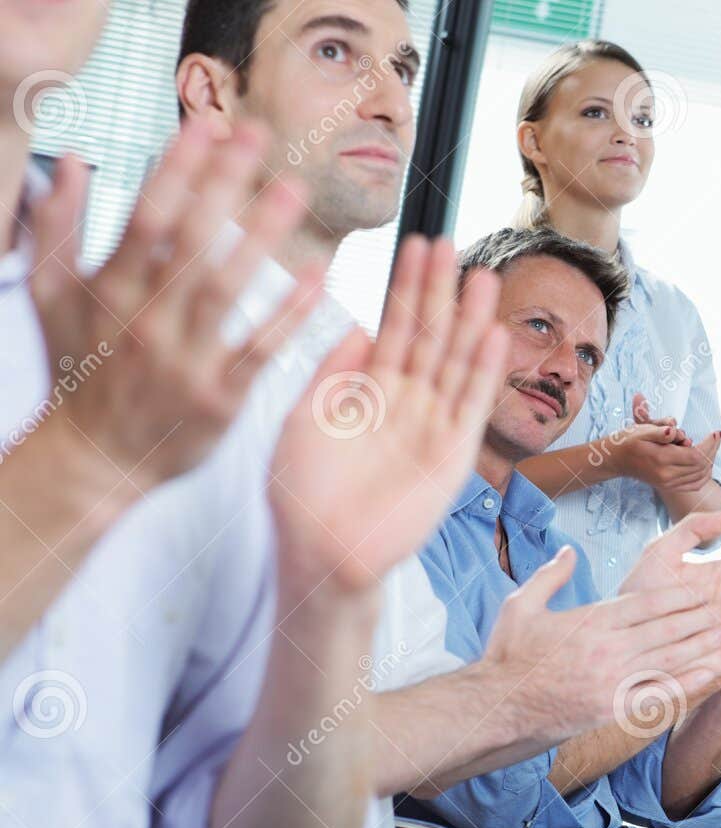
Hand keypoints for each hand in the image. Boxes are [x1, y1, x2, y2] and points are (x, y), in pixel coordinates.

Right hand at [29, 119, 322, 500]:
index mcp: (111, 288)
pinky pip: (261, 350)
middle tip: (259, 134)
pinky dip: (290, 316)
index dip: (177, 168)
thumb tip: (68, 160)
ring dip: (262, 236)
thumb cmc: (80, 371)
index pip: (146, 215)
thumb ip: (57, 227)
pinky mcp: (219, 398)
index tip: (205, 126)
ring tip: (294, 189)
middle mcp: (147, 320)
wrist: (96, 458)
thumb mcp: (50, 297)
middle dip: (223, 184)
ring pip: (226, 289)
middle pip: (190, 241)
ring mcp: (184, 360)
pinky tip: (319, 280)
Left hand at [269, 237, 506, 595]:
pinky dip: (482, 373)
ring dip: (470, 322)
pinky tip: (492, 337)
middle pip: (428, 336)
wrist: (322, 553)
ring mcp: (431, 428)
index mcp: (366, 392)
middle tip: (450, 244)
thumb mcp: (303, 420)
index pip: (394, 327)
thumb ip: (331, 374)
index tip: (417, 246)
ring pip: (455, 364)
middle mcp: (404, 404)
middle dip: (439, 292)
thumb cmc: (303, 495)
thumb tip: (357, 325)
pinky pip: (470, 407)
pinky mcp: (452, 457)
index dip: (406, 288)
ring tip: (482, 278)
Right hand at [482, 544, 720, 733]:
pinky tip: (707, 675)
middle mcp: (608, 650)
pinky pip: (658, 694)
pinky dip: (686, 683)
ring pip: (669, 660)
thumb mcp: (522, 605)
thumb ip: (550, 576)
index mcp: (591, 621)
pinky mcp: (613, 709)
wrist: (499, 705)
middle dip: (702, 618)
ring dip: (702, 646)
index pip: (648, 604)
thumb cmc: (509, 655)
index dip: (681, 596)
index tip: (703, 591)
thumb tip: (567, 551)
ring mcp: (613, 682)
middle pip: (667, 630)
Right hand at [615, 394, 720, 493]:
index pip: (696, 455)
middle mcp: (667, 475)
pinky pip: (696, 484)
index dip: (710, 444)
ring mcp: (669, 484)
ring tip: (712, 444)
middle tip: (717, 435)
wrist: (616, 460)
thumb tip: (674, 431)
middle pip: (702, 466)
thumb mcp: (642, 429)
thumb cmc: (629, 440)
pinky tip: (706, 461)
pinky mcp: (670, 487)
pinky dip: (705, 473)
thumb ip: (660, 430)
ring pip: (701, 476)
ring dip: (711, 460)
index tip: (716, 432)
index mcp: (662, 460)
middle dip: (713, 449)